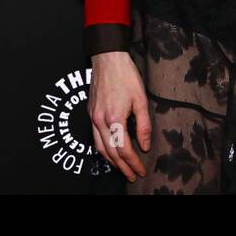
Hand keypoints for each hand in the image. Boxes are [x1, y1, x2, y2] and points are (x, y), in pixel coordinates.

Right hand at [87, 50, 150, 180]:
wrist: (108, 59)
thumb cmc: (126, 76)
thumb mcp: (141, 99)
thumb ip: (143, 125)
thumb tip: (144, 146)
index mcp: (114, 118)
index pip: (124, 149)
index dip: (133, 162)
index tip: (141, 171)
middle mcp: (100, 121)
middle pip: (111, 152)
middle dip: (123, 167)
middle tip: (133, 176)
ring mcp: (93, 117)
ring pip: (100, 148)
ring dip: (111, 162)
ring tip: (123, 169)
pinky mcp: (90, 113)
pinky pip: (95, 138)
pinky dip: (103, 149)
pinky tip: (110, 153)